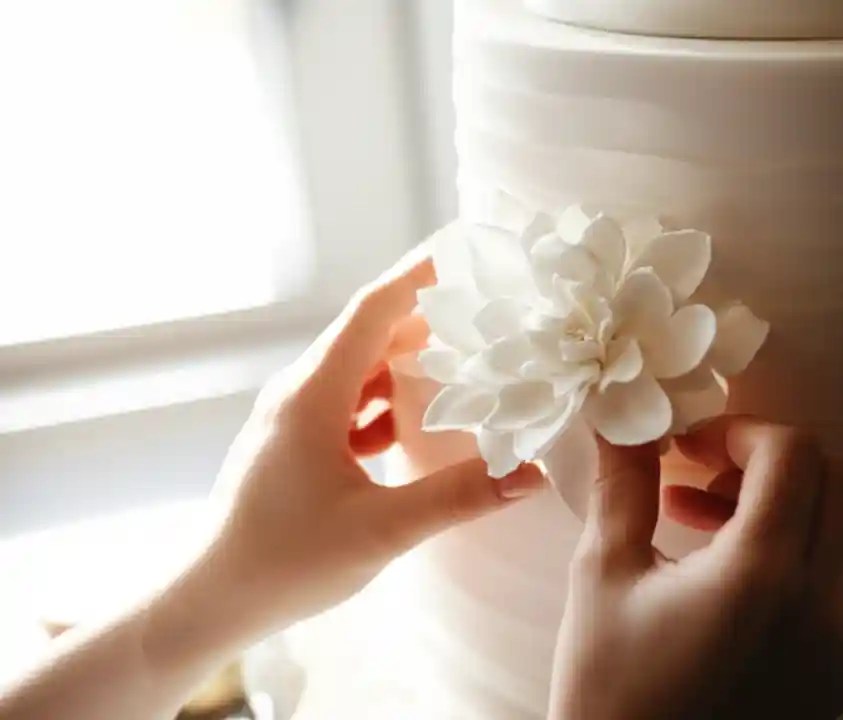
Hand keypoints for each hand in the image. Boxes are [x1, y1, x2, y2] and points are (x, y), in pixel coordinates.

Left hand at [203, 242, 544, 638]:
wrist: (210, 600)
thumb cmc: (285, 561)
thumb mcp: (382, 530)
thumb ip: (459, 497)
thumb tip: (533, 474)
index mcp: (313, 394)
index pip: (372, 311)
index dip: (419, 276)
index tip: (466, 253)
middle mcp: (299, 392)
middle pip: (370, 333)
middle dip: (428, 316)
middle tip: (488, 308)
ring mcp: (294, 418)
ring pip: (360, 369)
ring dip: (410, 360)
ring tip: (469, 357)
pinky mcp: (296, 444)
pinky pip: (350, 401)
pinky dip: (391, 398)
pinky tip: (424, 419)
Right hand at [549, 417, 842, 719]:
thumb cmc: (610, 693)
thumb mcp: (601, 579)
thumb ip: (621, 488)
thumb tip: (620, 416)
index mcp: (759, 575)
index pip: (792, 455)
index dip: (741, 432)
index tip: (693, 451)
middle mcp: (820, 606)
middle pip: (840, 481)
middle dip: (775, 463)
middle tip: (711, 486)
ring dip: (820, 506)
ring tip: (749, 526)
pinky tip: (798, 573)